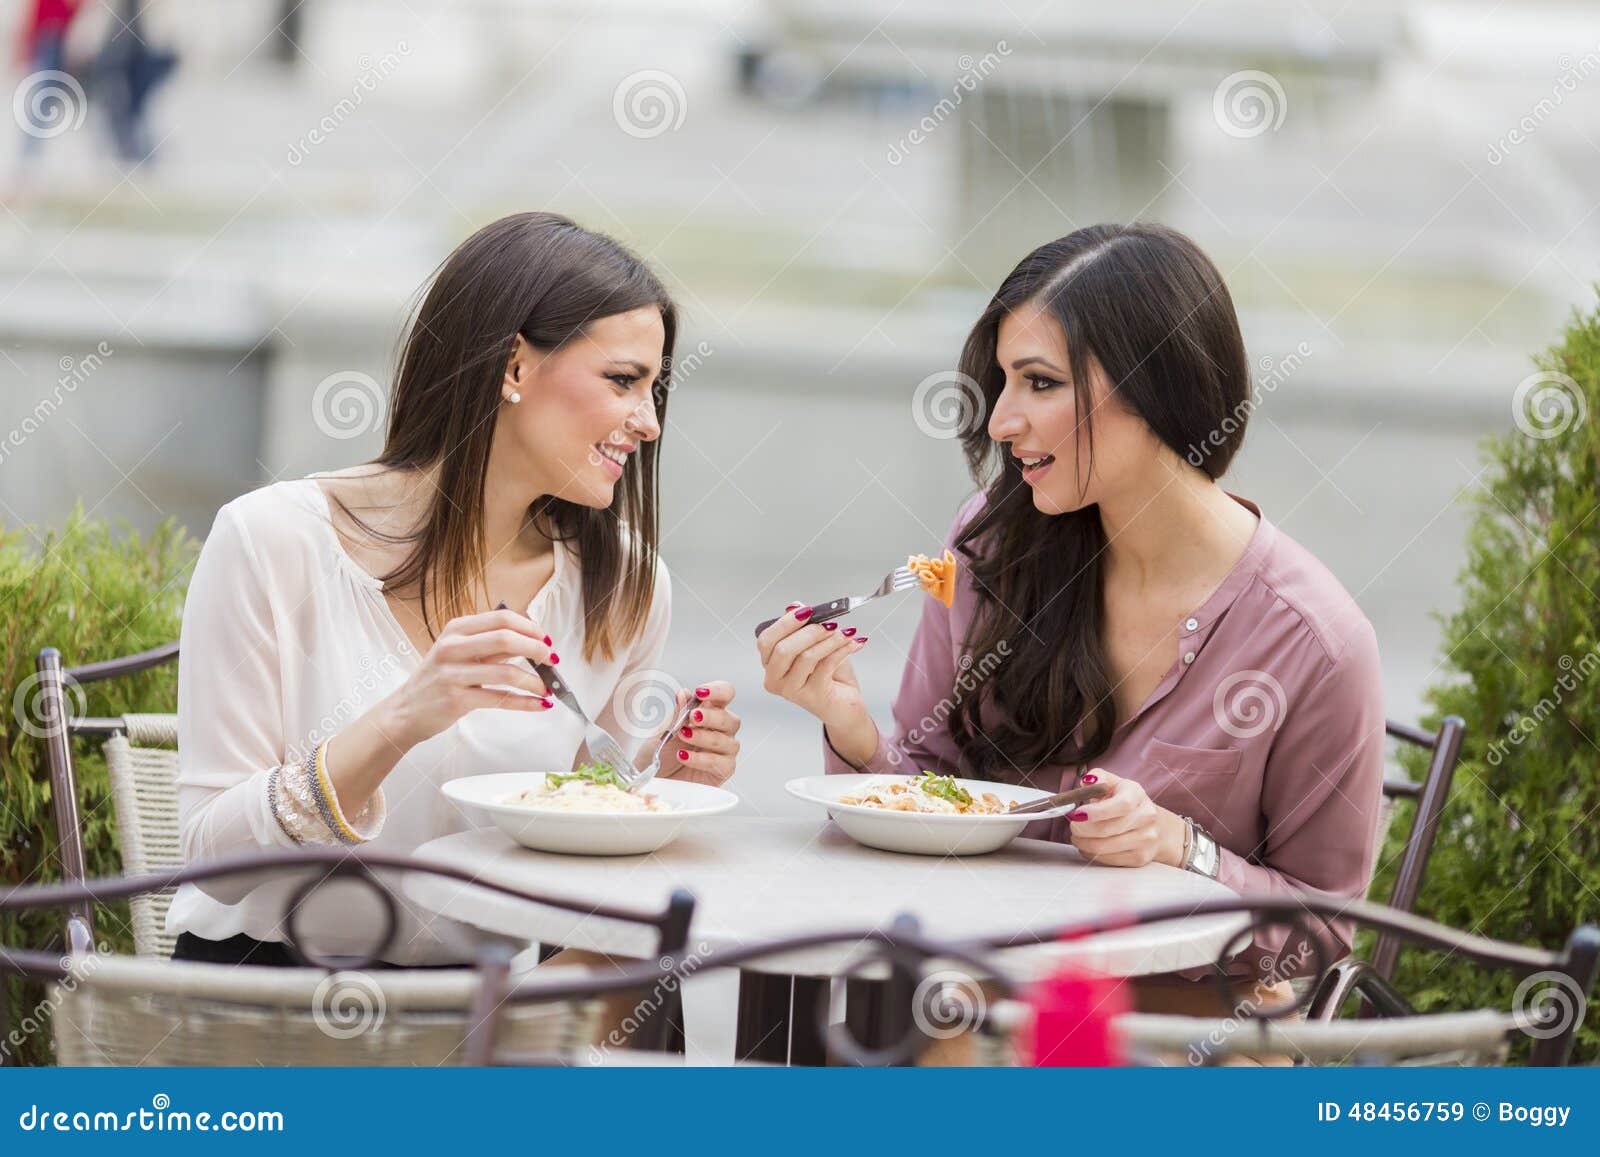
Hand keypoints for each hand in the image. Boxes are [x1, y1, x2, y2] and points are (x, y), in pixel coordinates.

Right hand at [380, 608, 556, 748]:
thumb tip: (532, 641)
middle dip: (537, 649)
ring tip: (548, 688)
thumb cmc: (438, 679)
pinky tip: (540, 704)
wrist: (406, 711)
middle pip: (506, 639)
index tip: (547, 639)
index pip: (502, 618)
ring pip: (506, 672)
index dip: (530, 627)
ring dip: (535, 681)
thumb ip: (490, 645)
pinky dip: (525, 702)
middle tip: (552, 660)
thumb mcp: (458, 652)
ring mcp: (452, 674)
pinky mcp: (457, 700)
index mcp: (456, 629)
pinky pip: (500, 699)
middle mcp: (452, 647)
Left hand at [656, 681, 739, 785]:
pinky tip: (684, 755)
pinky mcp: (723, 770)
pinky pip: (721, 763)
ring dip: (704, 737)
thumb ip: (677, 714)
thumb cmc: (660, 752)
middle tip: (692, 717)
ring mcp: (724, 751)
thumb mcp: (664, 730)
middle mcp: (721, 730)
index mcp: (710, 712)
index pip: (725, 694)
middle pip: (731, 719)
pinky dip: (701, 758)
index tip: (701, 692)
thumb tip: (684, 694)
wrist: (653, 779)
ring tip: (683, 736)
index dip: (718, 690)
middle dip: (711, 717)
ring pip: (727, 741)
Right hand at [755, 603, 868, 727]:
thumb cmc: (829, 675)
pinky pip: (826, 665)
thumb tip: (795, 606)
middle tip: (830, 623)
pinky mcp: (812, 696)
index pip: (766, 641)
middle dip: (809, 631)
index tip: (807, 611)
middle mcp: (775, 680)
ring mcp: (792, 690)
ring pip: (806, 656)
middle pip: (783, 649)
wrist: (844, 705)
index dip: (785, 623)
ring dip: (830, 640)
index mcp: (771, 664)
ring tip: (847, 633)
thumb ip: (803, 626)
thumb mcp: (816, 645)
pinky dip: (843, 650)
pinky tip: (855, 643)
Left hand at [1067, 769, 1185, 868]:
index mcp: (1137, 794)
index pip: (1120, 805)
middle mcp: (1146, 816)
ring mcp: (1146, 839)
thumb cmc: (1125, 802)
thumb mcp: (1113, 783)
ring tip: (1077, 836)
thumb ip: (1098, 778)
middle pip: (1107, 829)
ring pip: (1105, 847)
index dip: (1096, 812)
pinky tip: (1088, 845)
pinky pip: (1108, 860)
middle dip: (1082, 830)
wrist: (1154, 825)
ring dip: (1083, 843)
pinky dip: (1092, 854)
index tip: (1077, 814)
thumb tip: (1087, 781)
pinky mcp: (1140, 858)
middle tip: (1073, 827)